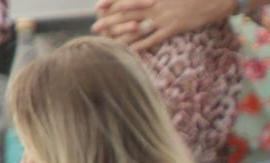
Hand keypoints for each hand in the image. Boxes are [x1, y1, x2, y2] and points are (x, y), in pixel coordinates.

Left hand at [93, 0, 234, 51]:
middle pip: (126, 13)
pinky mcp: (174, 27)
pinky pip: (154, 38)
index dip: (110, 2)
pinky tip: (131, 50)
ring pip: (137, 27)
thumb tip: (144, 1)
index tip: (98, 8)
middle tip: (96, 28)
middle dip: (109, 21)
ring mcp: (164, 16)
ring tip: (108, 41)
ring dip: (121, 34)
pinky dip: (142, 45)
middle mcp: (154, 3)